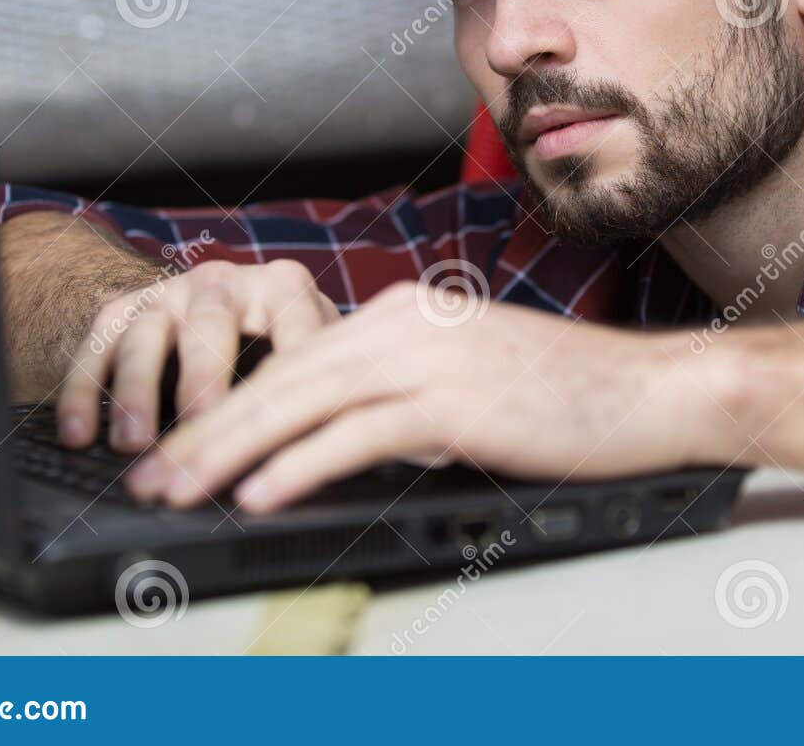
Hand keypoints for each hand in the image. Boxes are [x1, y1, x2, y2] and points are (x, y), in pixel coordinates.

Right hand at [58, 259, 339, 452]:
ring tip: (134, 445)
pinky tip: (79, 437)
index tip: (292, 425)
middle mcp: (225, 284)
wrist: (212, 301)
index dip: (295, 379)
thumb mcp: (315, 348)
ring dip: (136, 392)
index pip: (293, 330)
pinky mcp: (122, 311)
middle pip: (211, 325)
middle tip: (202, 429)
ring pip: (147, 336)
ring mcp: (169, 295)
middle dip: (204, 381)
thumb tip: (352, 448)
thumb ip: (329, 384)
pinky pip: (96, 348)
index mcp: (284, 289)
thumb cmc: (280, 340)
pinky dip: (83, 394)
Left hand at [123, 280, 738, 511]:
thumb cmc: (569, 392)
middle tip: (154, 473)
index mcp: (406, 311)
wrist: (649, 389)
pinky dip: (297, 465)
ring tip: (179, 489)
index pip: (297, 360)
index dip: (232, 405)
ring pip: (304, 402)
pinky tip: (258, 492)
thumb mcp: (472, 375)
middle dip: (209, 429)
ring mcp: (432, 357)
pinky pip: (356, 435)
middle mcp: (409, 323)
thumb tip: (346, 436)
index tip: (185, 445)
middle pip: (285, 378)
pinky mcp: (455, 402)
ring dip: (231, 450)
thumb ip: (404, 392)